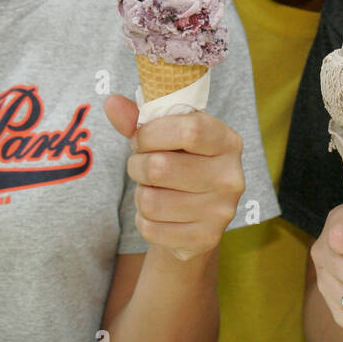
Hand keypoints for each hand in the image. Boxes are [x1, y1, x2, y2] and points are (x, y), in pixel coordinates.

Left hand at [103, 95, 244, 260]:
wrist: (199, 214)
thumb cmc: (179, 160)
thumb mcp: (164, 134)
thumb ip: (138, 118)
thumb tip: (111, 102)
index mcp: (227, 140)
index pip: (189, 130)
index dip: (151, 133)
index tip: (141, 138)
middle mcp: (231, 177)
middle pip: (160, 168)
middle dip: (137, 166)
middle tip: (142, 166)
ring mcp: (221, 211)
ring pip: (150, 202)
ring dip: (140, 195)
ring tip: (152, 189)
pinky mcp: (206, 239)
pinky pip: (151, 229)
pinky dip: (143, 221)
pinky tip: (159, 213)